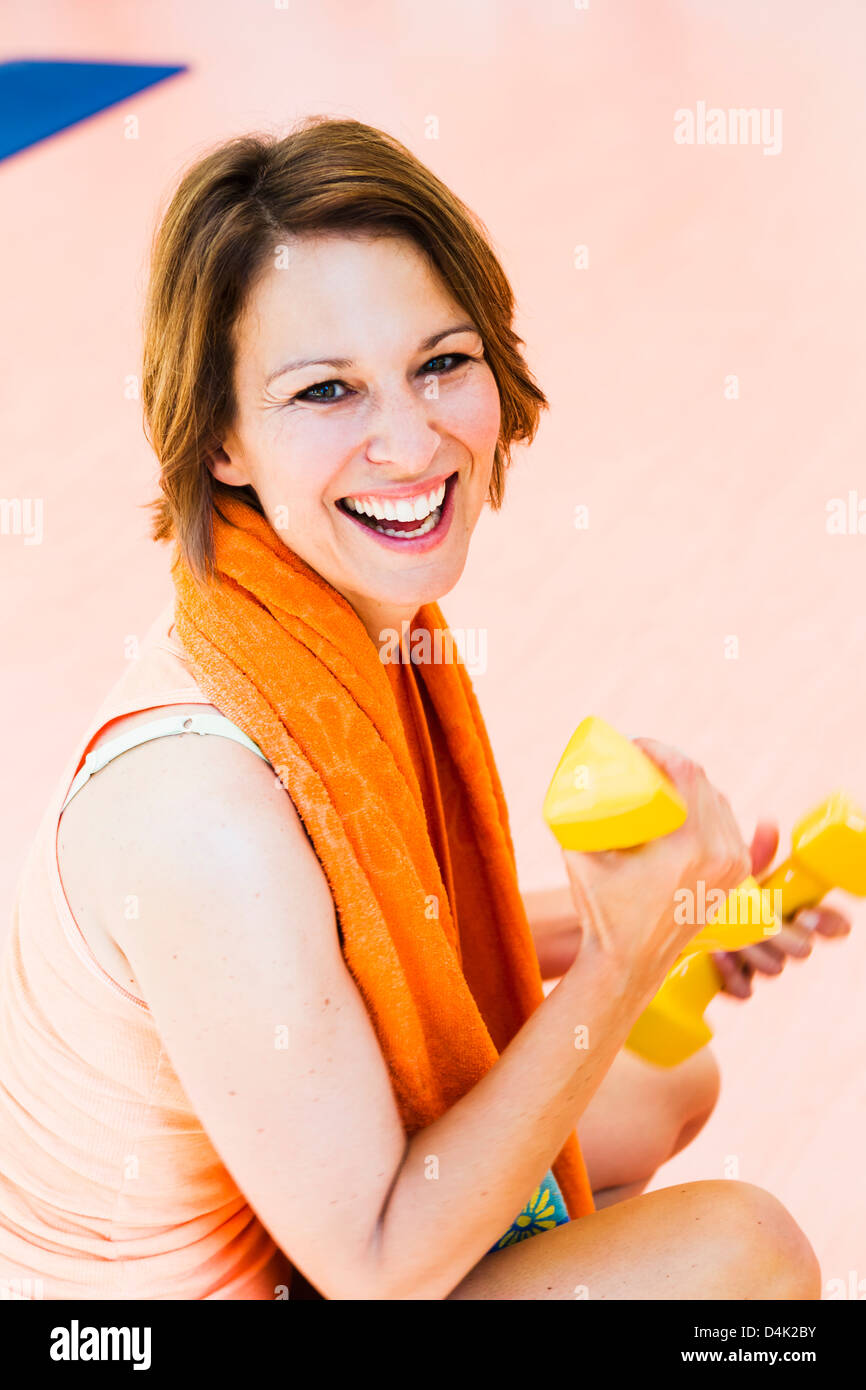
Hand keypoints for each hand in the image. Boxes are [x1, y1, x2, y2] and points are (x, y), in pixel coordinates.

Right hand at [563, 738, 751, 1009]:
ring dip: (692, 785)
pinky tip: (686, 803)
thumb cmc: (603, 913)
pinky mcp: (735, 877)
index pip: (688, 774)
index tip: (636, 747)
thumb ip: (572, 816)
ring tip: (661, 779)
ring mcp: (733, 867)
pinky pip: (727, 826)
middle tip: (642, 761)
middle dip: (673, 764)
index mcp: (690, 846)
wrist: (629, 964)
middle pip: (705, 784)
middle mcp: (721, 855)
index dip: (662, 750)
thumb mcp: (581, 857)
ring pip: (720, 802)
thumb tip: (568, 775)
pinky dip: (708, 808)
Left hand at [712, 819, 852, 997]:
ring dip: (753, 951)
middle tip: (766, 924)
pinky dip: (732, 976)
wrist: (671, 914)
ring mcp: (758, 962)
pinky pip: (744, 990)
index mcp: (788, 911)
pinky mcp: (733, 981)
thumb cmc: (711, 892)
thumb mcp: (732, 871)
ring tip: (729, 936)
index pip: (830, 923)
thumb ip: (754, 852)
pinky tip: (717, 956)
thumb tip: (769, 824)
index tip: (809, 914)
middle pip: (802, 950)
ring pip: (774, 968)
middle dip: (783, 937)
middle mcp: (779, 940)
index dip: (830, 923)